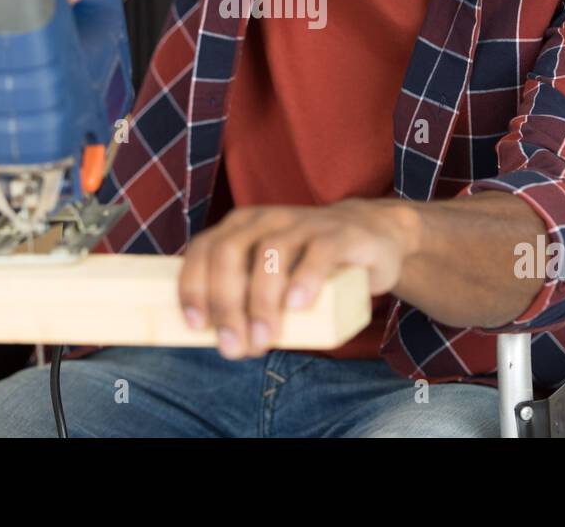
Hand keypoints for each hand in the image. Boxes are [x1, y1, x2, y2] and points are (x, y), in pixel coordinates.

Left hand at [177, 201, 420, 359]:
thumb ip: (248, 298)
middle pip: (230, 252)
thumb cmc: (308, 266)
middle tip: (235, 346)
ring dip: (261, 302)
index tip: (197, 327)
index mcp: (240, 226)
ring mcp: (303, 223)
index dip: (193, 287)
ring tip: (263, 339)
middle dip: (226, 303)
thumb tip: (225, 345)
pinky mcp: (338, 234)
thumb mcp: (270, 275)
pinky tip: (297, 306)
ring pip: (271, 254)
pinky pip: (318, 252)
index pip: (204, 249)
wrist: (371, 238)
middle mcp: (267, 219)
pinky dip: (304, 279)